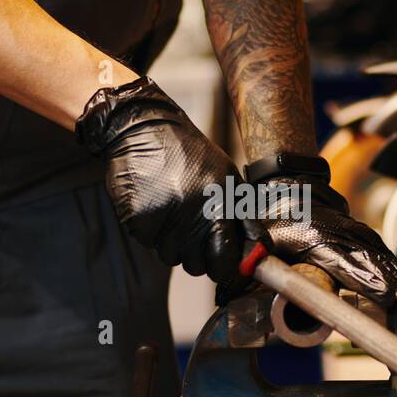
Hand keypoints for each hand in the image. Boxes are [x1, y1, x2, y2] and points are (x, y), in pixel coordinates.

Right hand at [76, 78, 243, 282]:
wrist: (145, 130)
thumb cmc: (190, 156)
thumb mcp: (227, 178)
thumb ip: (242, 216)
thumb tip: (257, 253)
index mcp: (221, 203)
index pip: (226, 259)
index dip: (224, 266)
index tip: (220, 263)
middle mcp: (194, 212)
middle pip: (199, 266)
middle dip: (197, 257)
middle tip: (191, 232)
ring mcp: (165, 218)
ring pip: (171, 257)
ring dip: (172, 242)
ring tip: (171, 211)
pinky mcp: (139, 219)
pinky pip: (148, 244)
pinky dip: (150, 231)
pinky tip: (153, 205)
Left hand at [257, 176, 396, 317]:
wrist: (286, 186)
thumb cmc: (269, 218)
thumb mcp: (256, 240)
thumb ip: (250, 263)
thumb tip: (234, 288)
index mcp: (318, 240)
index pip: (351, 265)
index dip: (372, 283)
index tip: (391, 300)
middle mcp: (344, 236)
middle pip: (377, 266)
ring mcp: (356, 234)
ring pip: (385, 262)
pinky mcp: (362, 237)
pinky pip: (384, 257)